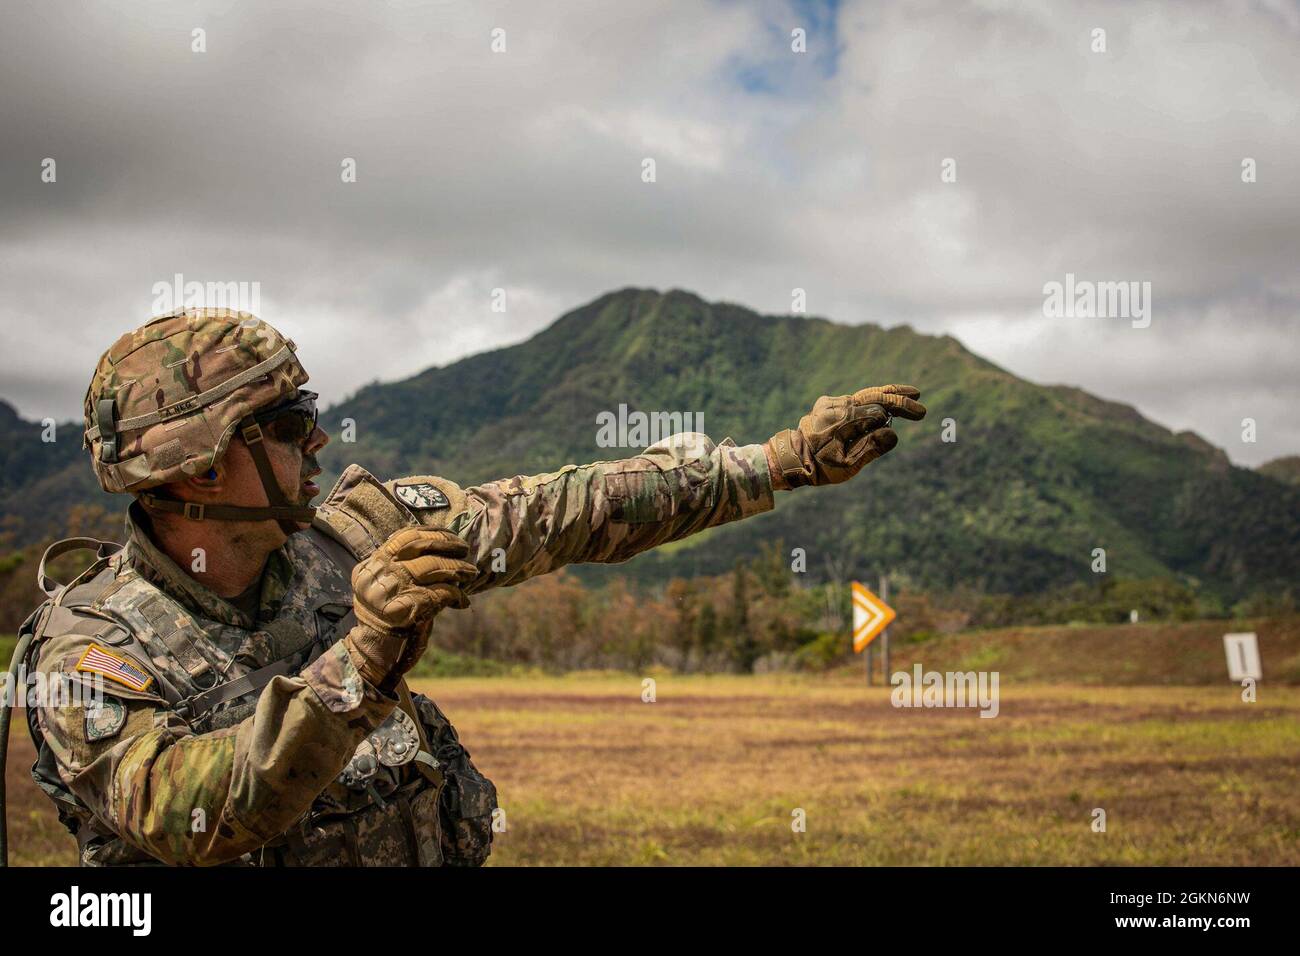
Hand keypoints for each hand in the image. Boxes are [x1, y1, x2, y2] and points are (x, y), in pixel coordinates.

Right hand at [346, 527, 476, 689]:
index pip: (404, 538)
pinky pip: (438, 594)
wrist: (376, 657)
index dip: (432, 534)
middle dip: (447, 547)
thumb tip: (444, 547)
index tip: (452, 536)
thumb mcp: (389, 588)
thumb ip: (407, 568)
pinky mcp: (404, 612)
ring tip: (470, 573)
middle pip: (419, 550)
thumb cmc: (390, 620)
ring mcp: (387, 594)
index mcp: (369, 568)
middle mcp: (374, 578)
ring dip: (456, 569)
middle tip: (465, 551)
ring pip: (430, 569)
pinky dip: (455, 595)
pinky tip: (462, 601)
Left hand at [766, 384, 925, 487]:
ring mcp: (831, 403)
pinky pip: (854, 401)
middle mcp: (838, 406)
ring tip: (912, 393)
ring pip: (865, 395)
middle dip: (898, 397)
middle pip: (874, 395)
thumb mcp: (848, 464)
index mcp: (844, 420)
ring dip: (887, 394)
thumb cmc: (821, 467)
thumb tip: (894, 433)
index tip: (918, 413)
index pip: (879, 410)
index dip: (899, 410)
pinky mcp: (827, 404)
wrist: (792, 459)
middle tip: (920, 397)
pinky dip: (872, 402)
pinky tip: (886, 404)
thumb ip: (872, 448)